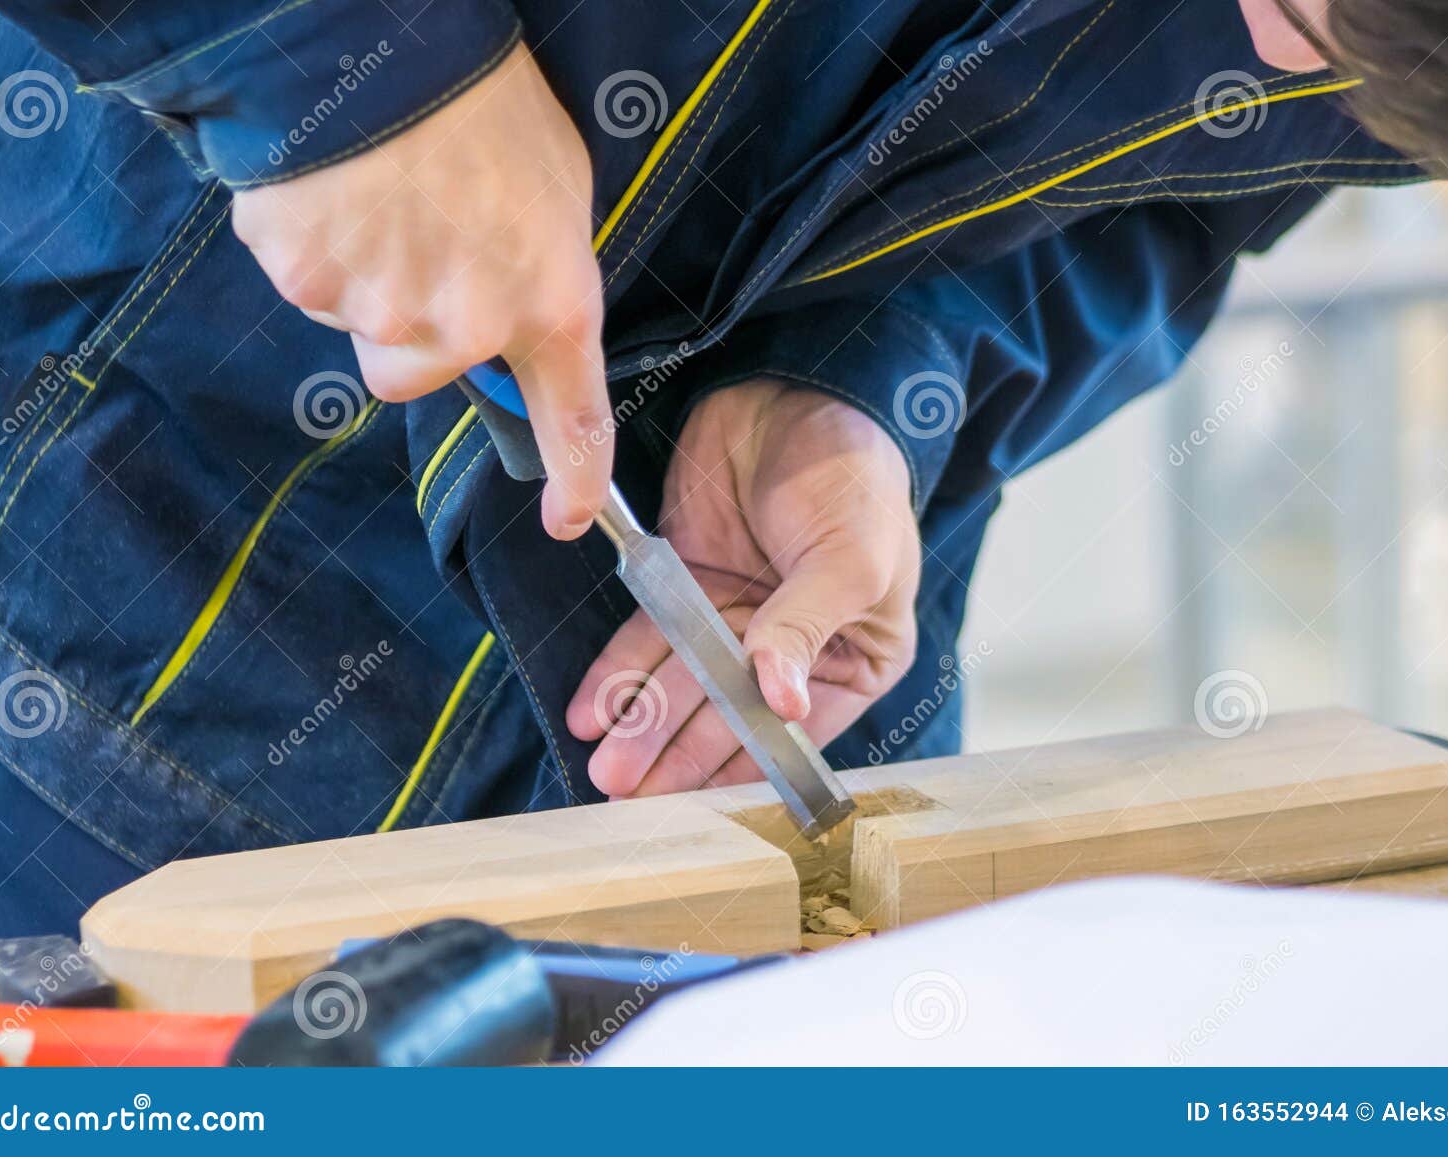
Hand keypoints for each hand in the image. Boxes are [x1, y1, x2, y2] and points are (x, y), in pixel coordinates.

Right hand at [232, 44, 608, 539]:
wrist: (381, 43)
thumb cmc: (486, 101)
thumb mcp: (557, 188)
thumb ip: (540, 272)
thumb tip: (507, 312)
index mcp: (548, 304)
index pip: (573, 421)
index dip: (576, 480)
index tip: (566, 519)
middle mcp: (464, 331)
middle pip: (420, 374)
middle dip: (414, 327)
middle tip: (419, 243)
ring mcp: (379, 314)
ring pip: (364, 331)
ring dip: (367, 286)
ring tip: (377, 200)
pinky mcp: (304, 281)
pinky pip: (308, 285)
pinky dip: (317, 249)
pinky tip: (334, 190)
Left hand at [566, 379, 920, 795]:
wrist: (796, 390)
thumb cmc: (855, 479)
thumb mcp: (849, 558)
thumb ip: (805, 630)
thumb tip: (782, 701)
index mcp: (855, 655)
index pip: (796, 728)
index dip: (745, 764)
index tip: (697, 800)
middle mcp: (793, 647)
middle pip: (728, 714)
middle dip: (677, 753)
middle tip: (629, 787)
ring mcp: (735, 616)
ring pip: (681, 682)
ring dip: (641, 724)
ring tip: (605, 762)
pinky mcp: (687, 581)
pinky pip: (648, 637)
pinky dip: (618, 673)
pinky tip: (592, 709)